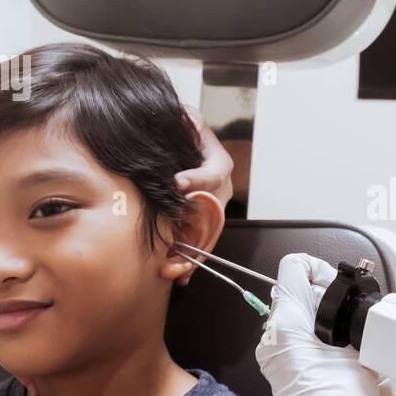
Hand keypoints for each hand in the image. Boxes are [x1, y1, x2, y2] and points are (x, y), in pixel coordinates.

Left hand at [171, 114, 234, 286]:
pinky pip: (201, 242)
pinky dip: (191, 260)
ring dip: (193, 253)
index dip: (200, 178)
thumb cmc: (180, 132)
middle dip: (196, 230)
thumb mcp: (186, 119)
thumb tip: (187, 121)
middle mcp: (221, 188)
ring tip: (175, 269)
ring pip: (209, 233)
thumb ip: (187, 119)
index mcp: (218, 162)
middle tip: (174, 242)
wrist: (176, 147)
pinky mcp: (202, 222)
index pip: (216, 171)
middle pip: (215, 211)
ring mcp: (213, 208)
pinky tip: (181, 276)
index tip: (178, 183)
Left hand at [255, 253, 393, 395]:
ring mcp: (270, 354)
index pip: (292, 268)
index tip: (334, 282)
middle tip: (345, 314)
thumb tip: (340, 297)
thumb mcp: (355, 342)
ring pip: (292, 316)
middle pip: (292, 293)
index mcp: (288, 323)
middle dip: (320, 297)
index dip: (317, 269)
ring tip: (341, 337)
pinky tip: (331, 353)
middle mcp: (272, 336)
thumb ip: (344, 312)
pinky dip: (309, 338)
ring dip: (315, 318)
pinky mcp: (276, 369)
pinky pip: (290, 339)